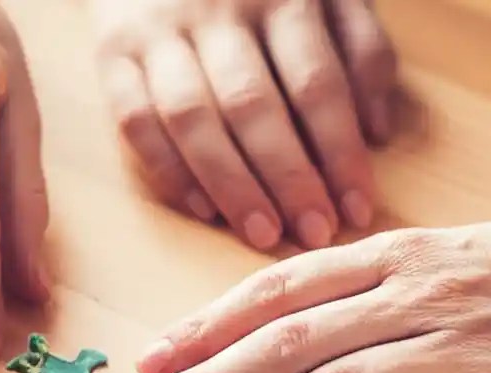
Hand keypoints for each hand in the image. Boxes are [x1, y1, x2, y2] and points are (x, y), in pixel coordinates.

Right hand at [89, 0, 396, 249]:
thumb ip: (363, 49)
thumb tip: (377, 131)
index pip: (317, 85)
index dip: (339, 154)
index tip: (357, 210)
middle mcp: (217, 12)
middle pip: (252, 107)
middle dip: (287, 179)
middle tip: (312, 234)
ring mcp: (159, 33)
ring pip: (193, 119)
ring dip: (230, 185)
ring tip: (262, 234)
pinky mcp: (113, 53)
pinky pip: (136, 121)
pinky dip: (169, 170)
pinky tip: (203, 210)